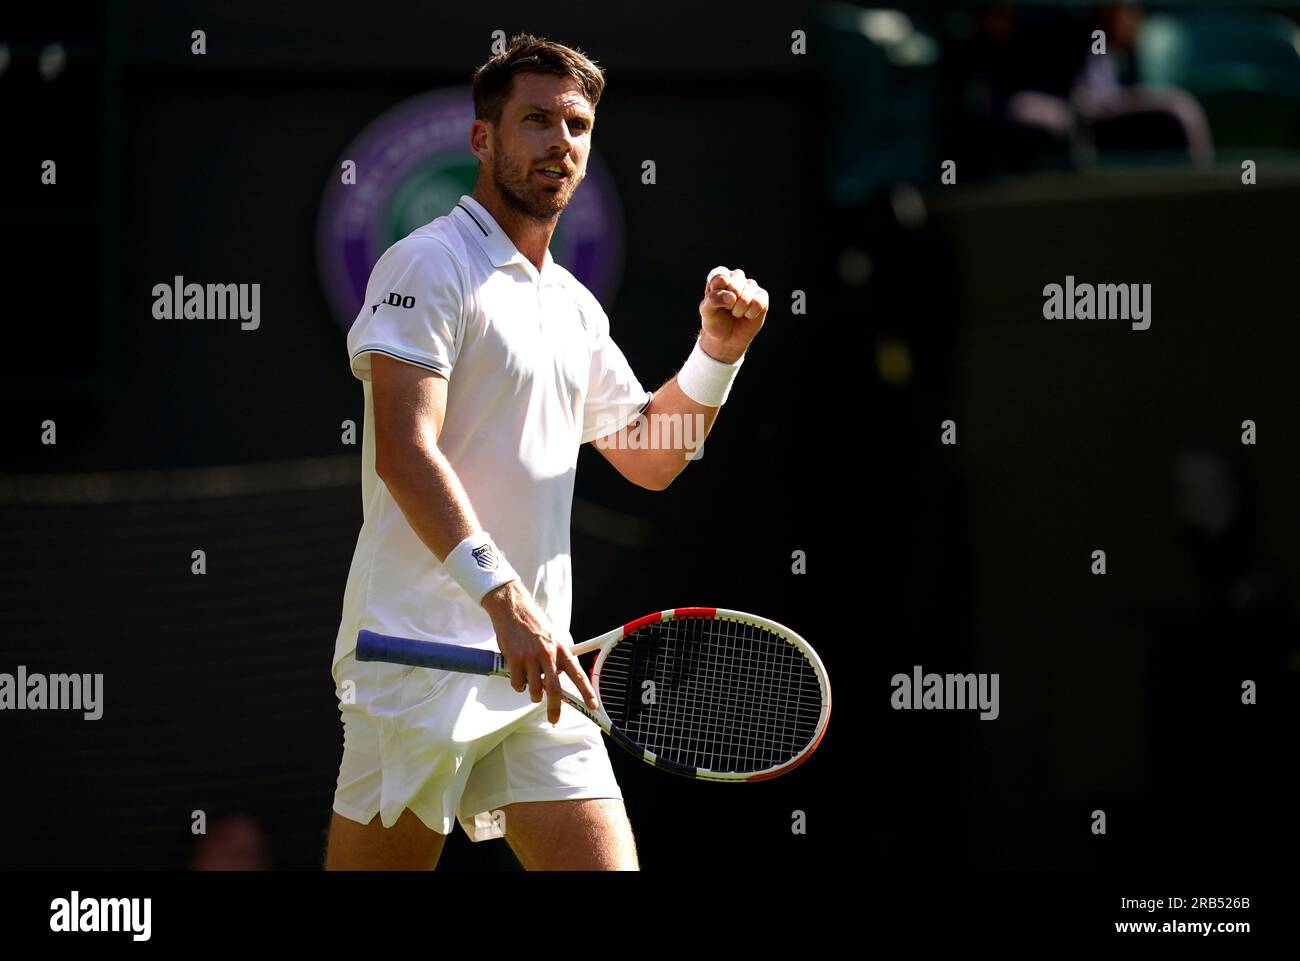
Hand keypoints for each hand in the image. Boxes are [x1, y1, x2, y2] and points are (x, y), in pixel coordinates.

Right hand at [482, 582, 598, 723]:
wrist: (513, 609)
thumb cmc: (533, 624)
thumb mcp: (553, 638)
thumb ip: (557, 658)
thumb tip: (556, 680)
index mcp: (561, 649)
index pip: (577, 674)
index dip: (586, 692)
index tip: (593, 705)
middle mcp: (548, 654)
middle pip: (554, 689)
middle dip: (554, 708)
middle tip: (554, 719)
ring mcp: (531, 657)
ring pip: (534, 690)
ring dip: (532, 693)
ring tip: (529, 683)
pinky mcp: (515, 659)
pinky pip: (518, 683)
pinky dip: (517, 684)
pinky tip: (517, 673)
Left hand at [698, 266, 768, 362]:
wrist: (727, 338)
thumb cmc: (715, 321)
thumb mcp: (706, 311)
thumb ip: (713, 300)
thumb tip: (732, 296)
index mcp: (720, 277)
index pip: (720, 278)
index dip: (718, 295)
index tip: (715, 304)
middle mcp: (736, 277)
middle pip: (735, 285)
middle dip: (729, 304)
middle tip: (727, 309)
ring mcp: (750, 286)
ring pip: (746, 297)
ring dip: (739, 311)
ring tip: (736, 313)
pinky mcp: (762, 296)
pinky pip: (758, 303)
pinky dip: (750, 314)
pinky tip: (747, 315)